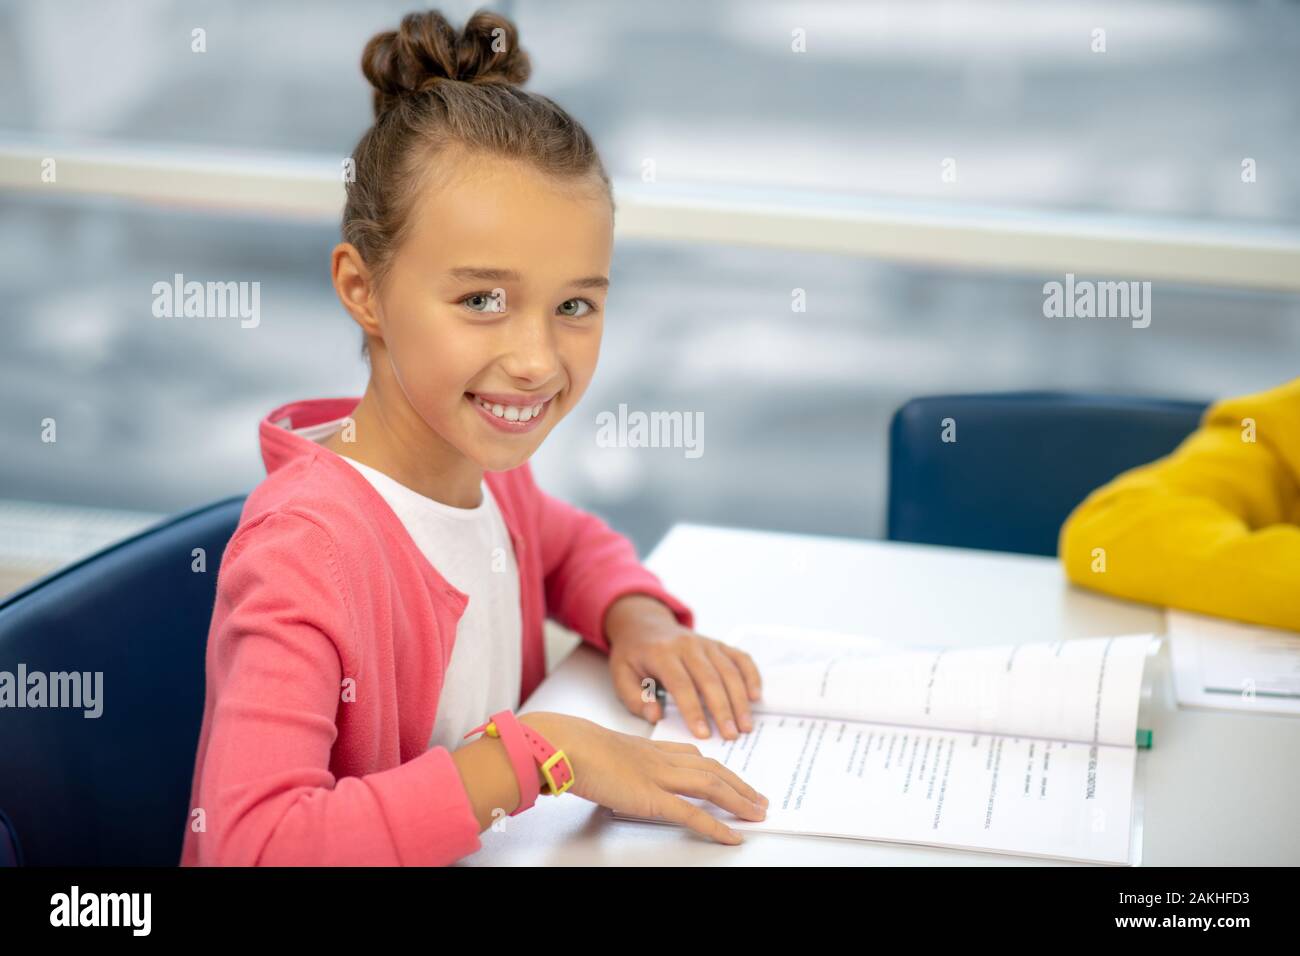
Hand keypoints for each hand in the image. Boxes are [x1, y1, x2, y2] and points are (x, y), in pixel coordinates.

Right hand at [519, 711, 767, 844]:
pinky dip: (716, 826)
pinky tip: (732, 836)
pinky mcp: (652, 798)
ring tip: (757, 814)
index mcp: (648, 748)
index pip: (693, 755)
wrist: (563, 744)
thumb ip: (616, 762)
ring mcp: (658, 777)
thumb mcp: (600, 750)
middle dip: (739, 785)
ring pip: (711, 786)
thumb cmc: (571, 747)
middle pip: (711, 769)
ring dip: (738, 801)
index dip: (716, 768)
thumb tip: (613, 773)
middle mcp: (660, 759)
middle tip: (759, 799)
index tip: (731, 777)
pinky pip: (692, 814)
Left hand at [603, 594, 761, 739]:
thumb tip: (656, 716)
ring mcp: (706, 643)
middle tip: (732, 735)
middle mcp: (687, 645)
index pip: (681, 684)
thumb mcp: (620, 676)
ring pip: (729, 670)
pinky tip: (755, 696)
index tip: (703, 734)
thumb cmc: (633, 656)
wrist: (644, 624)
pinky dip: (751, 675)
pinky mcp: (719, 644)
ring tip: (746, 725)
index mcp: (661, 654)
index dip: (693, 710)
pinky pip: (740, 657)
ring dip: (740, 699)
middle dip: (723, 709)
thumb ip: (635, 699)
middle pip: (710, 679)